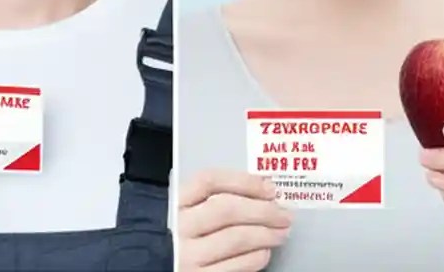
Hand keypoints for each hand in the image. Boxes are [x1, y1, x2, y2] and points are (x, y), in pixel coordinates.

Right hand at [178, 169, 292, 271]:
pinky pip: (238, 265)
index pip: (209, 181)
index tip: (269, 187)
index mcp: (175, 204)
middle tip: (284, 214)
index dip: (245, 181)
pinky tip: (264, 252)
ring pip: (236, 237)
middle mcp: (178, 229)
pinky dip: (257, 257)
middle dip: (263, 210)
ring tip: (281, 233)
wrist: (159, 271)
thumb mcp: (189, 212)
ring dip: (267, 234)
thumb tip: (263, 191)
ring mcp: (187, 256)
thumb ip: (213, 199)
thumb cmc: (182, 238)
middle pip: (227, 209)